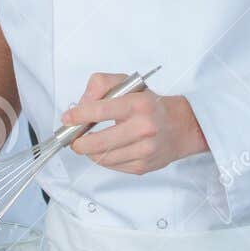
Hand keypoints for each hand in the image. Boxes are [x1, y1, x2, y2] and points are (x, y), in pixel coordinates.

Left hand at [60, 73, 207, 174]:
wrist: (181, 126)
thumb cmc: (150, 105)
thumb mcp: (128, 84)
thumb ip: (101, 85)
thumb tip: (81, 105)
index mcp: (139, 104)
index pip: (101, 110)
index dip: (79, 115)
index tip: (68, 118)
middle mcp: (144, 128)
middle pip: (99, 142)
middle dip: (79, 142)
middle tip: (74, 139)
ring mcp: (144, 150)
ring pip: (103, 157)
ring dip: (90, 152)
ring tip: (88, 144)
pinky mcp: (142, 166)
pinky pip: (112, 166)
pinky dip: (104, 159)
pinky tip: (106, 150)